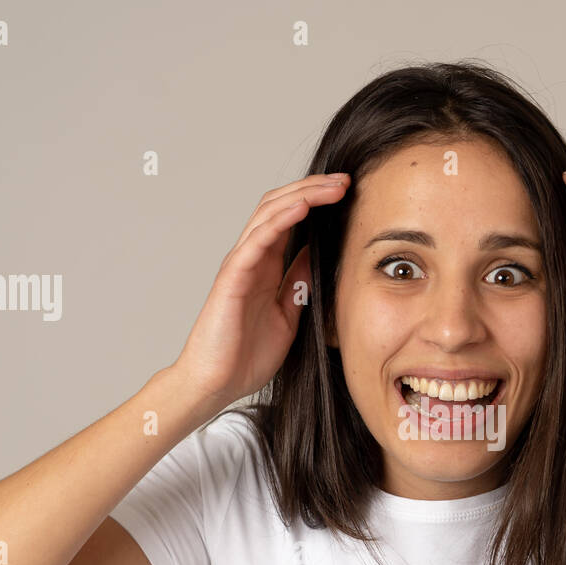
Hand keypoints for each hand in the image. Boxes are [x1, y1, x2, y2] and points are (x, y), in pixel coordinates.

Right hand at [173, 172, 350, 405]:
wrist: (217, 383)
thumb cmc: (247, 355)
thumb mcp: (289, 314)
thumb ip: (299, 283)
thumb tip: (318, 255)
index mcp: (266, 266)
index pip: (291, 219)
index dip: (317, 201)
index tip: (348, 193)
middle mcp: (252, 258)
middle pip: (281, 207)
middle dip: (313, 189)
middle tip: (345, 180)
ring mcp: (240, 264)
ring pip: (269, 214)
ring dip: (303, 195)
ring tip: (332, 186)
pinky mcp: (232, 277)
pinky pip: (256, 240)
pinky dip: (279, 220)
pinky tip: (302, 208)